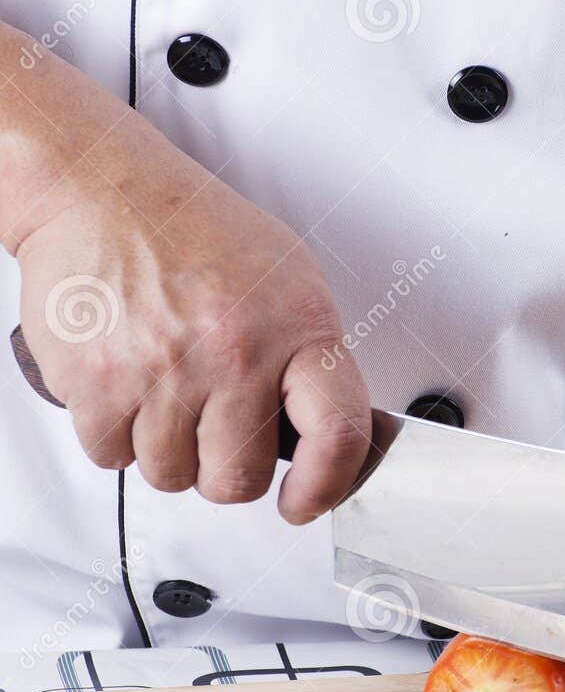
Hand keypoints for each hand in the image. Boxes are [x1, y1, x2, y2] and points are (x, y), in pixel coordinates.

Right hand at [15, 127, 369, 523]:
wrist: (103, 189)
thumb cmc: (195, 232)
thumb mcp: (288, 280)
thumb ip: (309, 360)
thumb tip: (328, 435)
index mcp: (298, 327)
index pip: (337, 435)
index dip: (324, 488)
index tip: (303, 502)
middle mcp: (235, 352)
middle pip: (236, 481)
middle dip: (221, 469)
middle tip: (210, 426)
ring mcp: (165, 371)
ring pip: (170, 476)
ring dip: (165, 449)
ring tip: (164, 387)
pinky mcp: (99, 381)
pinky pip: (111, 457)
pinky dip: (114, 433)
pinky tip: (125, 382)